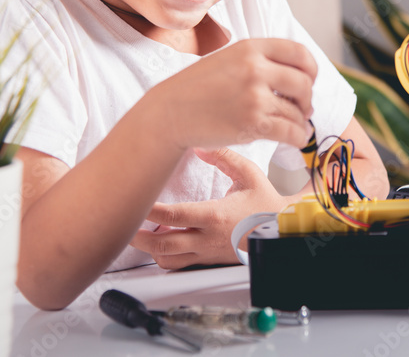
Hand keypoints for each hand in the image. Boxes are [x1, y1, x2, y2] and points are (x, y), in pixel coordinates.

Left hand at [130, 148, 287, 269]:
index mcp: (215, 215)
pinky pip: (179, 264)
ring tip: (141, 233)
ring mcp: (207, 252)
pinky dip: (165, 256)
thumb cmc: (267, 203)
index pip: (172, 216)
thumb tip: (199, 144)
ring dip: (150, 248)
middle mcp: (208, 237)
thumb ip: (223, 157)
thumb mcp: (248, 174)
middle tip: (125, 224)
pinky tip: (163, 241)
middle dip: (137, 237)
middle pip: (161, 244)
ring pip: (167, 259)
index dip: (148, 211)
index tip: (135, 201)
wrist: (283, 230)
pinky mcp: (208, 260)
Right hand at [144, 38, 316, 150]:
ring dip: (300, 121)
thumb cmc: (199, 87)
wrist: (170, 112)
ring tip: (292, 125)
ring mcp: (254, 97)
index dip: (311, 69)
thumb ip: (261, 60)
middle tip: (302, 108)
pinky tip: (293, 138)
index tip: (309, 80)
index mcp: (250, 48)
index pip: (299, 52)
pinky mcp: (252, 124)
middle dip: (307, 99)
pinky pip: (291, 132)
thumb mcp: (229, 58)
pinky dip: (298, 138)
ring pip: (298, 111)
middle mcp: (255, 68)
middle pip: (304, 82)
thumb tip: (301, 77)